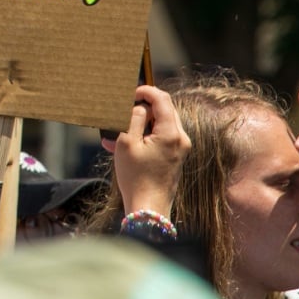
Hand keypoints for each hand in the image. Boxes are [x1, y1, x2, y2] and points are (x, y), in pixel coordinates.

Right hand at [112, 85, 190, 216]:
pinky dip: (144, 135)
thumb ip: (133, 117)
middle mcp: (181, 138)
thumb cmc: (136, 177)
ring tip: (117, 133)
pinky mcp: (176, 156)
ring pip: (161, 122)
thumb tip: (140, 106)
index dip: (144, 90)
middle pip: (164, 108)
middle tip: (121, 111)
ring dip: (140, 122)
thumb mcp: (127, 142)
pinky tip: (124, 144)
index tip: (129, 93)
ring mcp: (180, 148)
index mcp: (171, 133)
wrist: (149, 208)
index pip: (162, 98)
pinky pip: (160, 136)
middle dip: (142, 106)